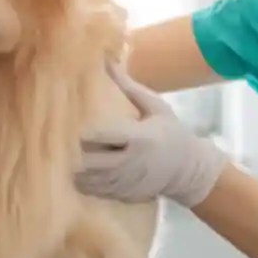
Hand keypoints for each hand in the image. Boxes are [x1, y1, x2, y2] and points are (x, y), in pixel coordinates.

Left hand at [76, 62, 227, 206]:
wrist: (189, 169)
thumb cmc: (172, 132)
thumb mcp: (156, 107)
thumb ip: (129, 87)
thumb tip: (107, 61)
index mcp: (138, 138)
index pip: (100, 137)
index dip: (84, 133)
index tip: (77, 126)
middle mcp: (130, 163)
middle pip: (88, 162)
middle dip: (76, 153)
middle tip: (69, 143)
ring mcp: (125, 182)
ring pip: (87, 180)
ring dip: (77, 169)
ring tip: (71, 157)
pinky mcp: (123, 195)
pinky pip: (94, 191)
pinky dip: (85, 182)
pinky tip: (84, 171)